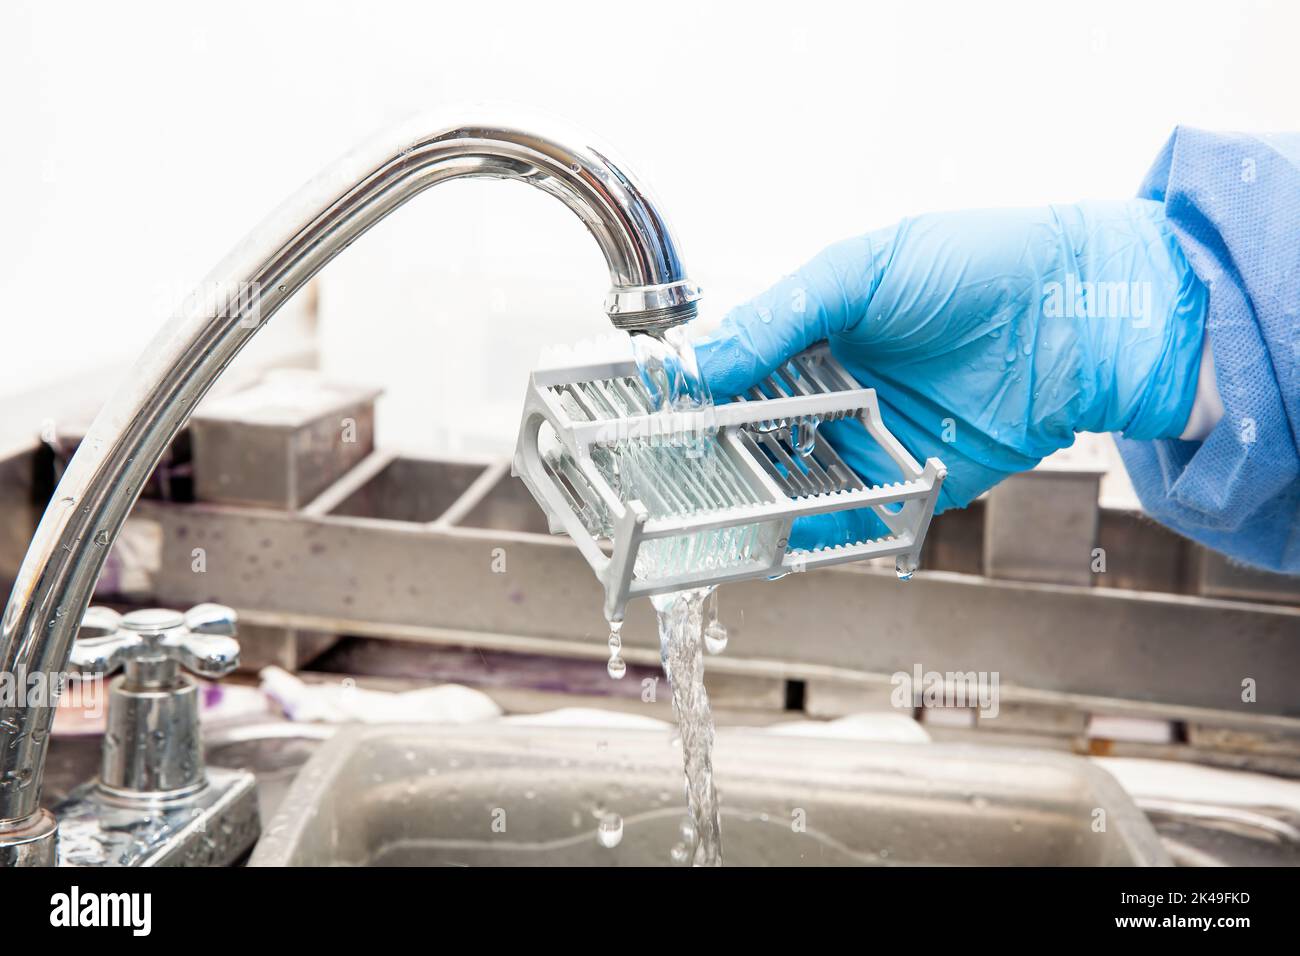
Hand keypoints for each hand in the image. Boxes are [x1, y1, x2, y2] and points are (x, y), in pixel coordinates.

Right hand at [694, 200, 1207, 548]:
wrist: (1078, 310)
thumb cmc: (977, 266)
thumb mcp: (859, 272)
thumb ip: (776, 320)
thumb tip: (700, 364)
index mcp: (816, 334)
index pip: (736, 373)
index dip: (697, 398)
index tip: (657, 420)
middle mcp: (837, 390)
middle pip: (757, 434)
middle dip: (717, 458)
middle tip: (677, 477)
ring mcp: (873, 438)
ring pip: (796, 479)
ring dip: (756, 498)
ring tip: (715, 512)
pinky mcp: (913, 482)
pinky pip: (855, 515)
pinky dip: (818, 530)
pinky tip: (782, 534)